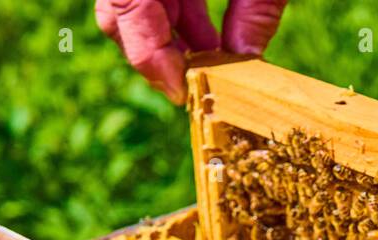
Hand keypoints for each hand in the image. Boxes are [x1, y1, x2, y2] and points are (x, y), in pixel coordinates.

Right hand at [95, 0, 287, 103]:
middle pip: (119, 12)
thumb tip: (248, 59)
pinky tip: (209, 40)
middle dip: (156, 54)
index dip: (148, 54)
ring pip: (135, 7)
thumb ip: (258, 6)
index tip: (179, 93)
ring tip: (211, 64)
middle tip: (195, 87)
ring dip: (171, 39)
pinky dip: (178, 18)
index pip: (124, 5)